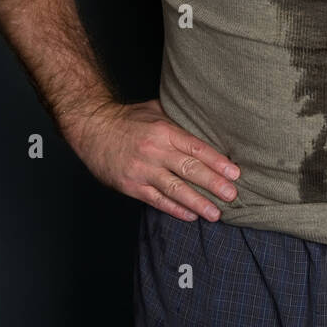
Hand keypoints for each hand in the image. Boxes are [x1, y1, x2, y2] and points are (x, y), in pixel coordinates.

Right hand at [66, 98, 239, 221]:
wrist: (91, 129)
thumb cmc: (126, 119)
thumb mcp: (155, 110)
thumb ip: (178, 120)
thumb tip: (204, 122)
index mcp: (164, 130)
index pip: (196, 148)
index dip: (217, 162)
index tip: (234, 173)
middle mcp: (155, 151)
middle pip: (189, 170)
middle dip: (213, 184)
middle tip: (232, 195)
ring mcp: (142, 170)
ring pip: (175, 189)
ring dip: (197, 202)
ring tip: (215, 213)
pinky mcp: (131, 185)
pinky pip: (156, 200)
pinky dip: (174, 209)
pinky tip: (190, 215)